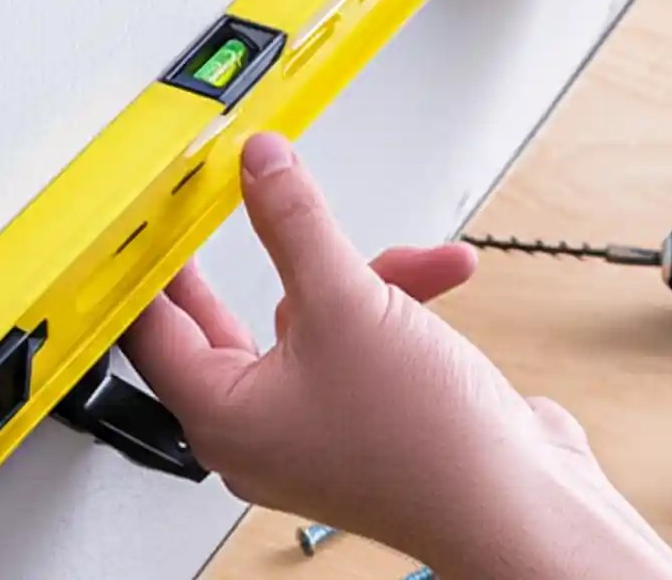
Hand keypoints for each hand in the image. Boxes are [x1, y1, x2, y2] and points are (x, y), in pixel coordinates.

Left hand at [123, 132, 671, 577]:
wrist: (522, 504)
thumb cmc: (426, 447)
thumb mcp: (347, 302)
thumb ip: (295, 223)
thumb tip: (260, 167)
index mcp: (223, 415)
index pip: (154, 329)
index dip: (150, 263)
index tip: (149, 215)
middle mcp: (260, 428)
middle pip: (229, 322)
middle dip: (255, 255)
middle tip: (221, 202)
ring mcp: (314, 426)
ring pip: (311, 322)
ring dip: (362, 277)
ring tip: (407, 260)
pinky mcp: (364, 417)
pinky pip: (355, 341)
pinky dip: (394, 306)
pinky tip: (437, 278)